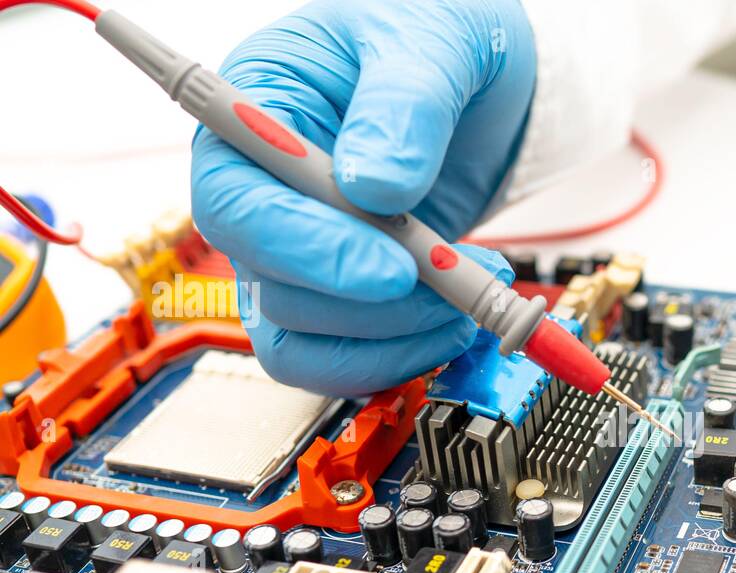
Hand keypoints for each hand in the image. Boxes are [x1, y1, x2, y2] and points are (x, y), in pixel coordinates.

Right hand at [190, 0, 535, 395]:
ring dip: (396, 336)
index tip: (391, 269)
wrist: (477, 77)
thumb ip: (403, 106)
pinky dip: (399, 355)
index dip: (306, 250)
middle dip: (374, 301)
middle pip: (273, 287)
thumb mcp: (427, 41)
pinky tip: (455, 324)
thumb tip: (377, 188)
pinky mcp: (339, 291)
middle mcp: (260, 189)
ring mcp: (296, 248)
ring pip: (305, 338)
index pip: (238, 205)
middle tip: (461, 278)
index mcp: (252, 110)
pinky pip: (340, 356)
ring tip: (474, 293)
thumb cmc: (433, 33)